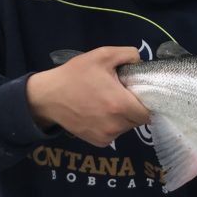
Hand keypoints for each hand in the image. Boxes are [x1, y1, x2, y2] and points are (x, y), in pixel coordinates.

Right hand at [26, 46, 150, 146]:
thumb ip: (129, 54)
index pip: (149, 112)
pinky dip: (112, 125)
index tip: (139, 93)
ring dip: (123, 117)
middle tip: (120, 94)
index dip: (147, 102)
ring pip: (127, 127)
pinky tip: (100, 113)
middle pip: (139, 120)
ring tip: (107, 102)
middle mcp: (116, 125)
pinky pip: (115, 134)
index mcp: (120, 105)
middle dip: (134, 108)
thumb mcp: (102, 55)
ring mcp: (107, 136)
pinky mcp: (99, 142)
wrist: (47, 97)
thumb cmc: (75, 75)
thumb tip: (142, 61)